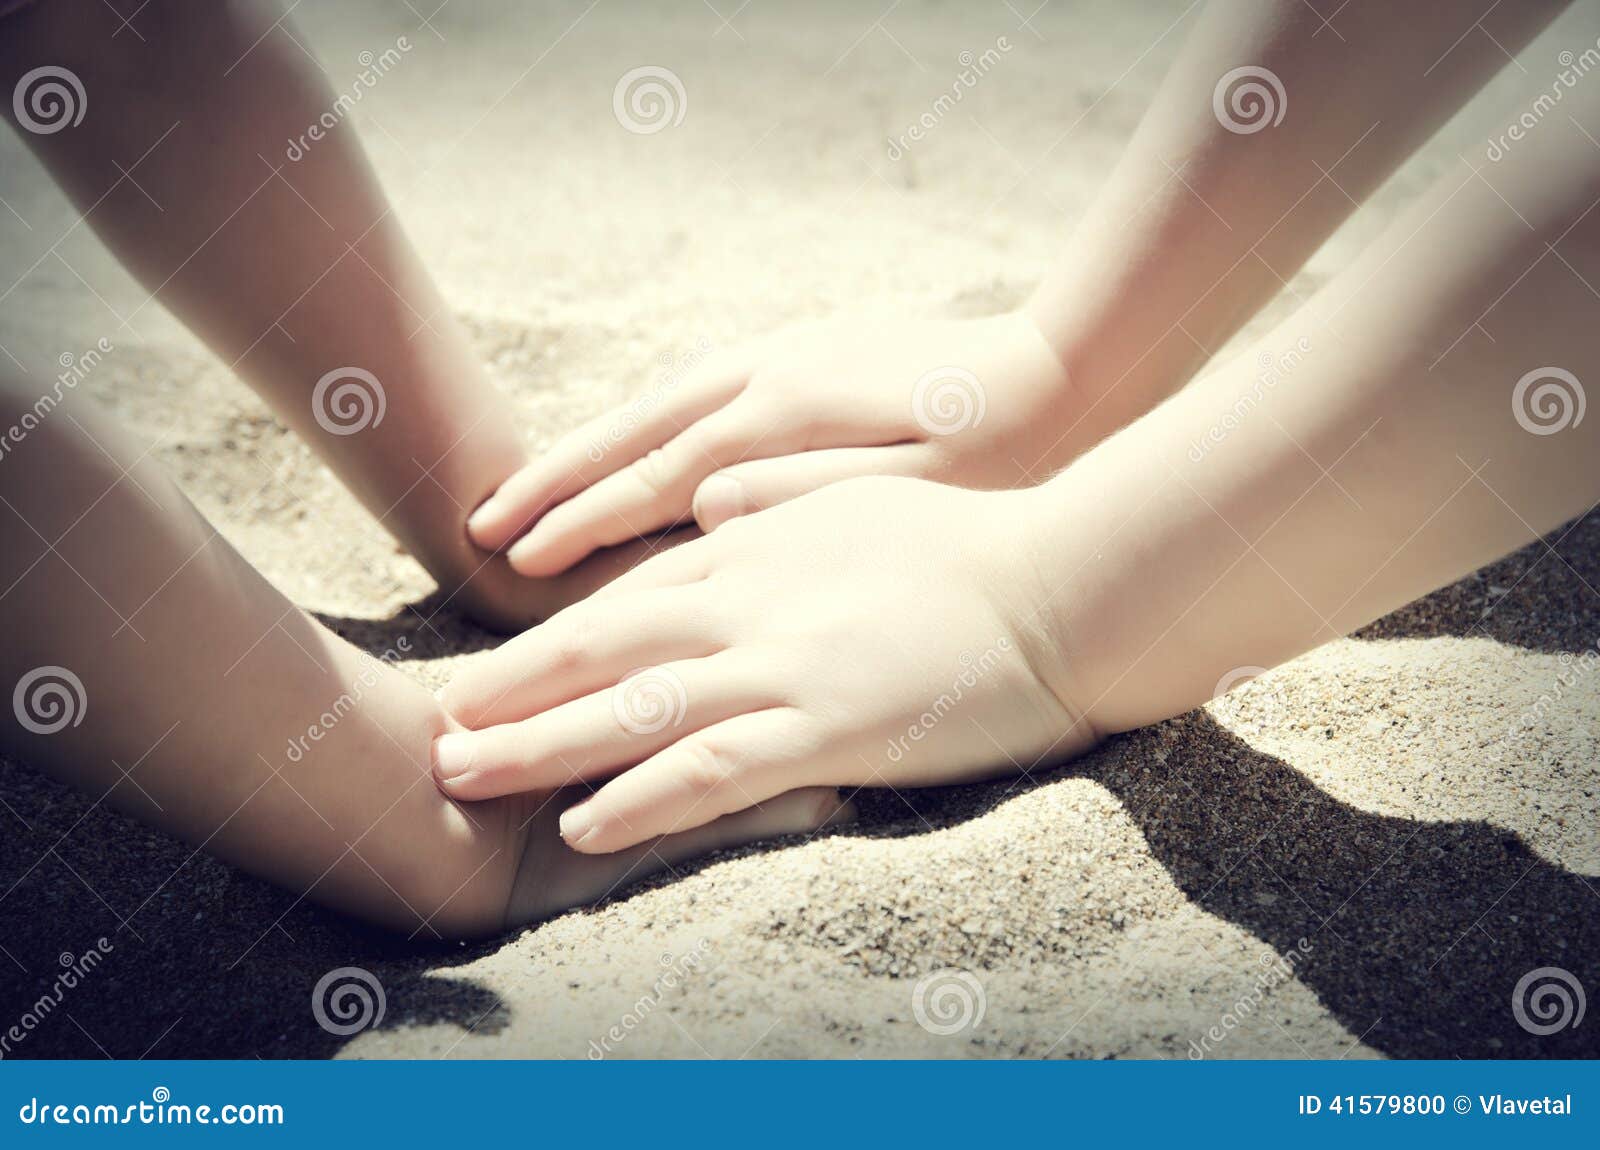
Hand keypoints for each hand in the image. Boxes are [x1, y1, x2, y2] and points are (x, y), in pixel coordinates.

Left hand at [436, 477, 1097, 852]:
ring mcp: (783, 660)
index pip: (623, 595)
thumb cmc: (973, 544)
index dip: (544, 637)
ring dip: (538, 744)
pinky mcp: (829, 722)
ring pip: (631, 705)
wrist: (1067, 579)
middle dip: (507, 689)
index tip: (483, 672)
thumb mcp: (857, 503)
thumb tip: (708, 506)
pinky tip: (583, 826)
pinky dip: (641, 796)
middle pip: (598, 644)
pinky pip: (713, 766)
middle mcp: (748, 599)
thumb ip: (774, 504)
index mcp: (754, 546)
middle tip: (435, 725)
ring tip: (464, 776)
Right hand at [466, 312, 1073, 575]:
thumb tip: (702, 505)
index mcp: (789, 414)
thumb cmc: (1007, 451)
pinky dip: (644, 429)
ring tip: (526, 492)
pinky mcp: (807, 353)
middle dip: (555, 480)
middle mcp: (769, 377)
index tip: (515, 560)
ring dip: (587, 450)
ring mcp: (784, 358)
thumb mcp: (921, 486)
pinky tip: (625, 456)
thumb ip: (807, 494)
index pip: (657, 477)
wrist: (1072, 368)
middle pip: (635, 433)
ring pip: (658, 407)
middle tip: (479, 523)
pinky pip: (698, 394)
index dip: (582, 523)